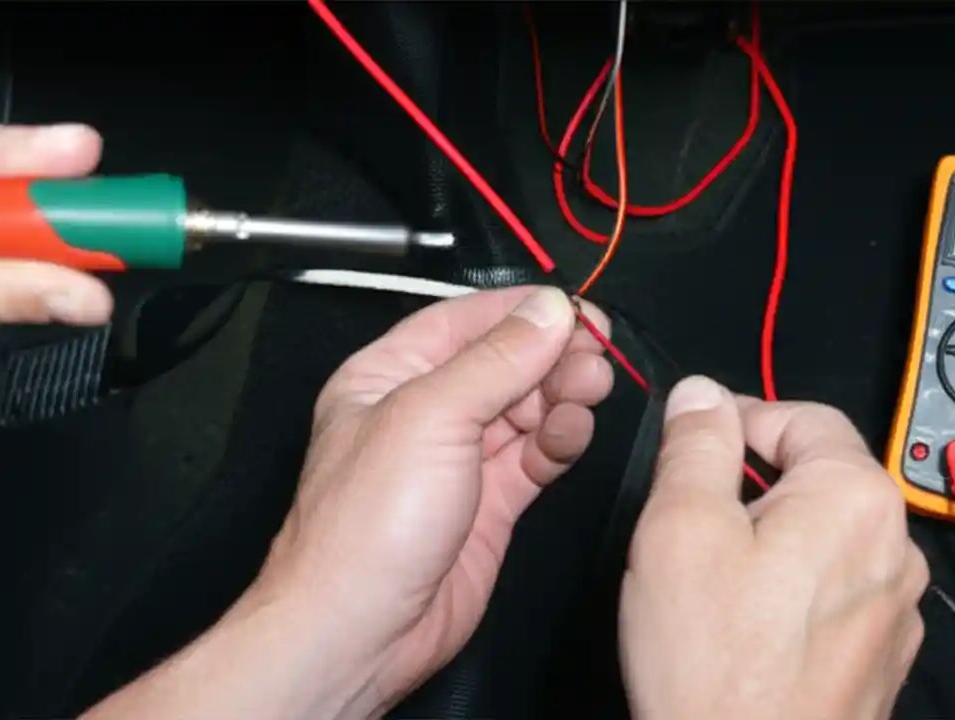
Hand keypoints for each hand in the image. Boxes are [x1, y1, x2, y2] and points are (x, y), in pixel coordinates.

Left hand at [82, 286, 613, 719]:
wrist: (359, 631)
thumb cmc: (365, 525)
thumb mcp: (429, 416)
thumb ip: (496, 360)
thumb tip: (549, 310)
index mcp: (386, 376)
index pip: (463, 322)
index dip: (521, 311)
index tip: (576, 307)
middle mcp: (421, 413)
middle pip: (501, 363)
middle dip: (551, 354)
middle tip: (595, 353)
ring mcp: (457, 461)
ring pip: (524, 409)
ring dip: (562, 394)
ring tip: (591, 388)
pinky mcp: (488, 505)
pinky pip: (535, 456)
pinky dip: (560, 440)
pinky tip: (575, 430)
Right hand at [621, 377, 927, 719]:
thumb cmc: (714, 663)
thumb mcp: (678, 527)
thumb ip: (695, 445)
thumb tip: (702, 394)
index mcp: (856, 498)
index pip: (801, 414)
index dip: (736, 418)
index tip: (691, 441)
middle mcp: (894, 547)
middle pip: (817, 475)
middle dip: (751, 483)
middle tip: (687, 519)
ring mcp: (893, 609)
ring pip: (824, 536)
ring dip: (771, 537)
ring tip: (711, 578)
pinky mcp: (879, 656)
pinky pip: (833, 591)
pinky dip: (791, 588)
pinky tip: (744, 624)